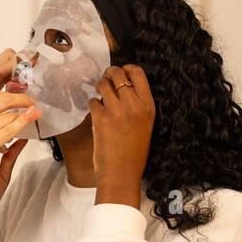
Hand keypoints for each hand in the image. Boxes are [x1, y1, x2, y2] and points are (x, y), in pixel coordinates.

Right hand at [0, 49, 40, 194]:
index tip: (14, 95)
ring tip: (34, 110)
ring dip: (24, 108)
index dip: (4, 93)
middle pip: (0, 98)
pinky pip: (10, 129)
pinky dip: (23, 122)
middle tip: (29, 100)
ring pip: (7, 111)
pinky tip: (31, 119)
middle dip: (18, 97)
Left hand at [90, 64, 153, 206]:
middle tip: (105, 79)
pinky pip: (93, 102)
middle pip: (118, 74)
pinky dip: (92, 105)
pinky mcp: (100, 120)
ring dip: (99, 87)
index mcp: (148, 106)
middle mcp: (134, 106)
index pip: (138, 73)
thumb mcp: (145, 124)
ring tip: (100, 95)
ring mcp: (117, 112)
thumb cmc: (134, 151)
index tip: (120, 71)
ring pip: (103, 85)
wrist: (122, 173)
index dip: (126, 68)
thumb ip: (137, 104)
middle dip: (109, 73)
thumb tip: (123, 85)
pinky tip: (96, 113)